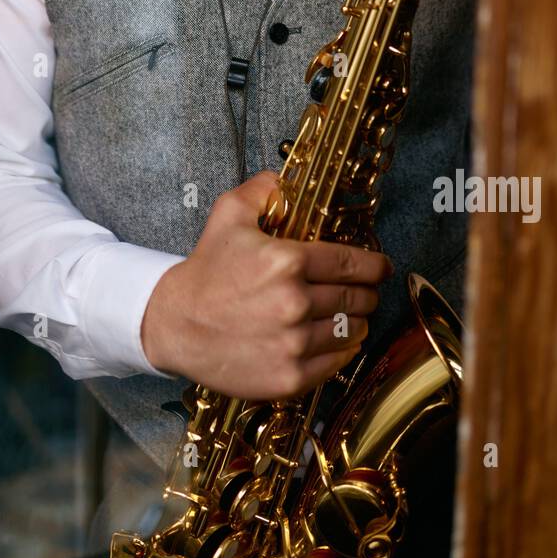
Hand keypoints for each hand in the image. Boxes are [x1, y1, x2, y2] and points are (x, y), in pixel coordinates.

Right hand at [140, 169, 393, 397]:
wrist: (175, 325)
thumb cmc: (205, 270)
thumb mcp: (229, 214)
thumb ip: (265, 189)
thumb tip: (291, 180)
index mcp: (287, 262)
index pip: (353, 263)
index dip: (375, 265)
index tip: (381, 267)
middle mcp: (294, 303)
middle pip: (356, 298)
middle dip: (366, 292)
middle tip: (364, 291)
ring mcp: (293, 344)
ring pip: (351, 331)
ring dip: (355, 322)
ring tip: (347, 315)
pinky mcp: (290, 377)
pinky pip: (336, 363)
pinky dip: (340, 350)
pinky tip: (332, 340)